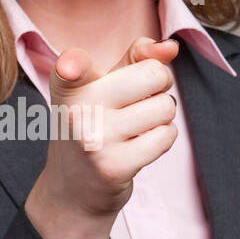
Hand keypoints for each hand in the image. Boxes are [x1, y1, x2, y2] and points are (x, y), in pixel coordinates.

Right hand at [34, 35, 179, 220]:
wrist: (73, 190)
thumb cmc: (96, 126)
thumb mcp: (106, 85)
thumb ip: (137, 57)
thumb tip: (171, 48)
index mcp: (69, 86)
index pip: (74, 64)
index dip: (73, 63)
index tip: (69, 68)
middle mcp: (78, 112)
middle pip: (153, 74)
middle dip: (159, 86)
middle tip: (137, 103)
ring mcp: (95, 141)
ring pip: (165, 107)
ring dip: (161, 116)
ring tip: (136, 127)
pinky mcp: (114, 167)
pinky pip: (166, 136)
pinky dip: (162, 138)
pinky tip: (140, 146)